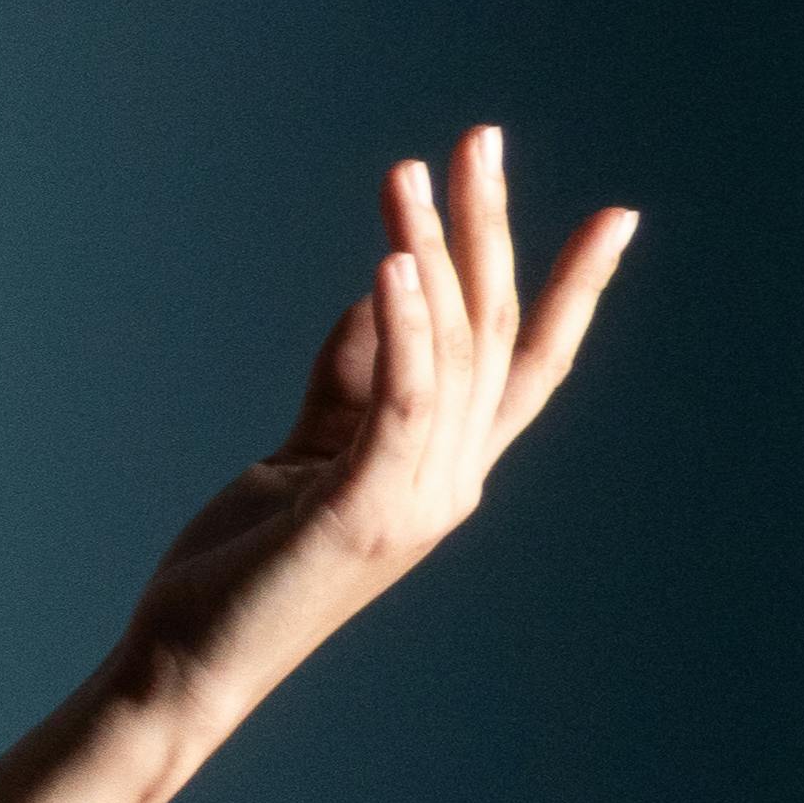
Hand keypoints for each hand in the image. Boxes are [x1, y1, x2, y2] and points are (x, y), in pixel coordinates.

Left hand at [116, 125, 634, 730]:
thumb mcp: (304, 454)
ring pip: (448, 352)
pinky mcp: (361, 509)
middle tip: (480, 139)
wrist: (188, 663)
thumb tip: (380, 292)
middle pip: (495, 333)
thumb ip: (350, 380)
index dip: (574, 290)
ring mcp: (415, 499)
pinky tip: (386, 264)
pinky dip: (401, 329)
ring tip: (408, 173)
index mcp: (446, 469)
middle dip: (492, 229)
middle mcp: (451, 481)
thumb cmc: (242, 564)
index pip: (529, 366)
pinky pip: (399, 401)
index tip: (615, 216)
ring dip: (428, 251)